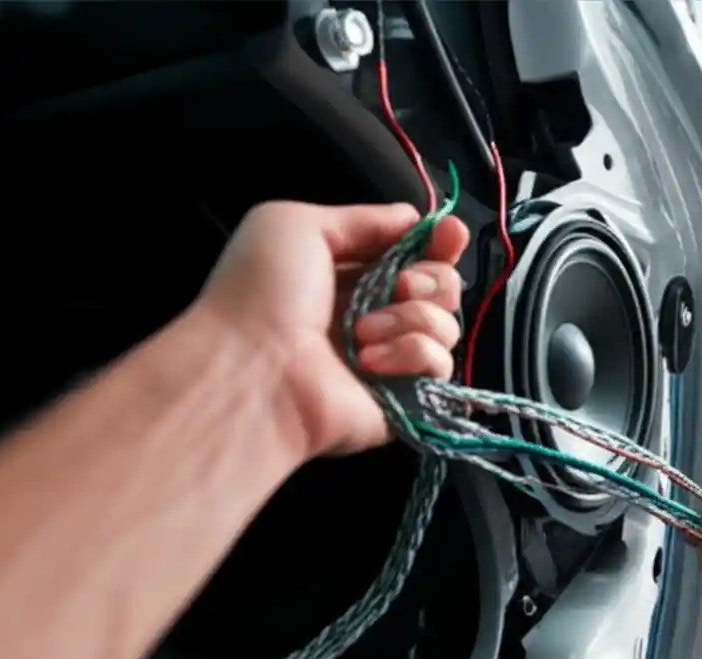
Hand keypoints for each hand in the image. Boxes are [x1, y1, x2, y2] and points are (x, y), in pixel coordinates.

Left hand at [196, 201, 467, 456]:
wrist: (252, 371)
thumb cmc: (264, 293)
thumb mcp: (296, 225)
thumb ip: (362, 218)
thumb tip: (416, 221)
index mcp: (350, 272)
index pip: (416, 253)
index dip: (440, 241)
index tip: (449, 234)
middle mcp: (375, 313)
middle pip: (442, 286)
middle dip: (432, 277)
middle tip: (400, 285)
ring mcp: (392, 358)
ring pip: (446, 325)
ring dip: (412, 318)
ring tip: (363, 332)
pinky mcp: (405, 398)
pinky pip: (439, 367)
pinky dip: (411, 355)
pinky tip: (370, 362)